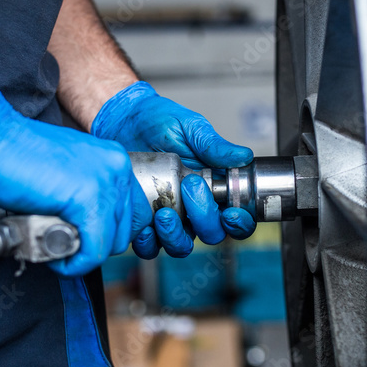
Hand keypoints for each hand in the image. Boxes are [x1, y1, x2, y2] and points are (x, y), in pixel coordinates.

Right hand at [0, 84, 152, 276]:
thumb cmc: (12, 156)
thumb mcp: (64, 172)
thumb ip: (84, 194)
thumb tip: (92, 228)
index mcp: (112, 159)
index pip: (131, 214)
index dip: (104, 234)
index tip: (79, 238)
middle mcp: (116, 167)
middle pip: (123, 231)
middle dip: (93, 245)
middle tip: (60, 240)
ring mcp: (106, 181)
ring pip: (110, 244)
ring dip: (81, 254)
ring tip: (51, 242)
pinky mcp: (88, 199)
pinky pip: (93, 251)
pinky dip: (73, 263)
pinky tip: (52, 253)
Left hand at [91, 81, 255, 257]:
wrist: (122, 119)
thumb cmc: (158, 121)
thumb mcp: (190, 128)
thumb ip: (215, 145)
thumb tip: (243, 157)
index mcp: (214, 187)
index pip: (237, 217)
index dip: (240, 223)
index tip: (230, 212)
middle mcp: (194, 207)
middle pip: (212, 234)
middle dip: (204, 218)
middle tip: (190, 188)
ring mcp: (169, 216)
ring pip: (181, 246)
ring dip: (175, 236)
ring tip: (163, 213)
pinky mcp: (143, 221)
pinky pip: (150, 247)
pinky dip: (148, 242)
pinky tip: (143, 225)